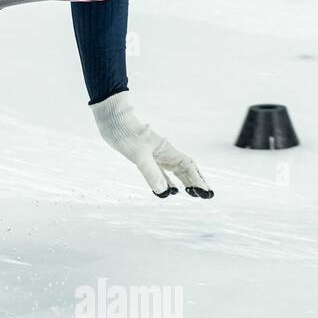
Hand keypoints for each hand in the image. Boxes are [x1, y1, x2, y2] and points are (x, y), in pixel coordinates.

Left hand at [90, 91, 212, 198]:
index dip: (197, 179)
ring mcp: (155, 155)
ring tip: (192, 194)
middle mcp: (164, 153)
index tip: (204, 192)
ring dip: (183, 182)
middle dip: (195, 182)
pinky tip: (168, 190)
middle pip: (185, 169)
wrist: (113, 120)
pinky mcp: (145, 157)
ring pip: (174, 171)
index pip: (188, 166)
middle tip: (205, 196)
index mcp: (167, 150)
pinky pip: (160, 172)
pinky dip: (166, 181)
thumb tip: (163, 191)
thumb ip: (151, 172)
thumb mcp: (138, 155)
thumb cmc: (126, 133)